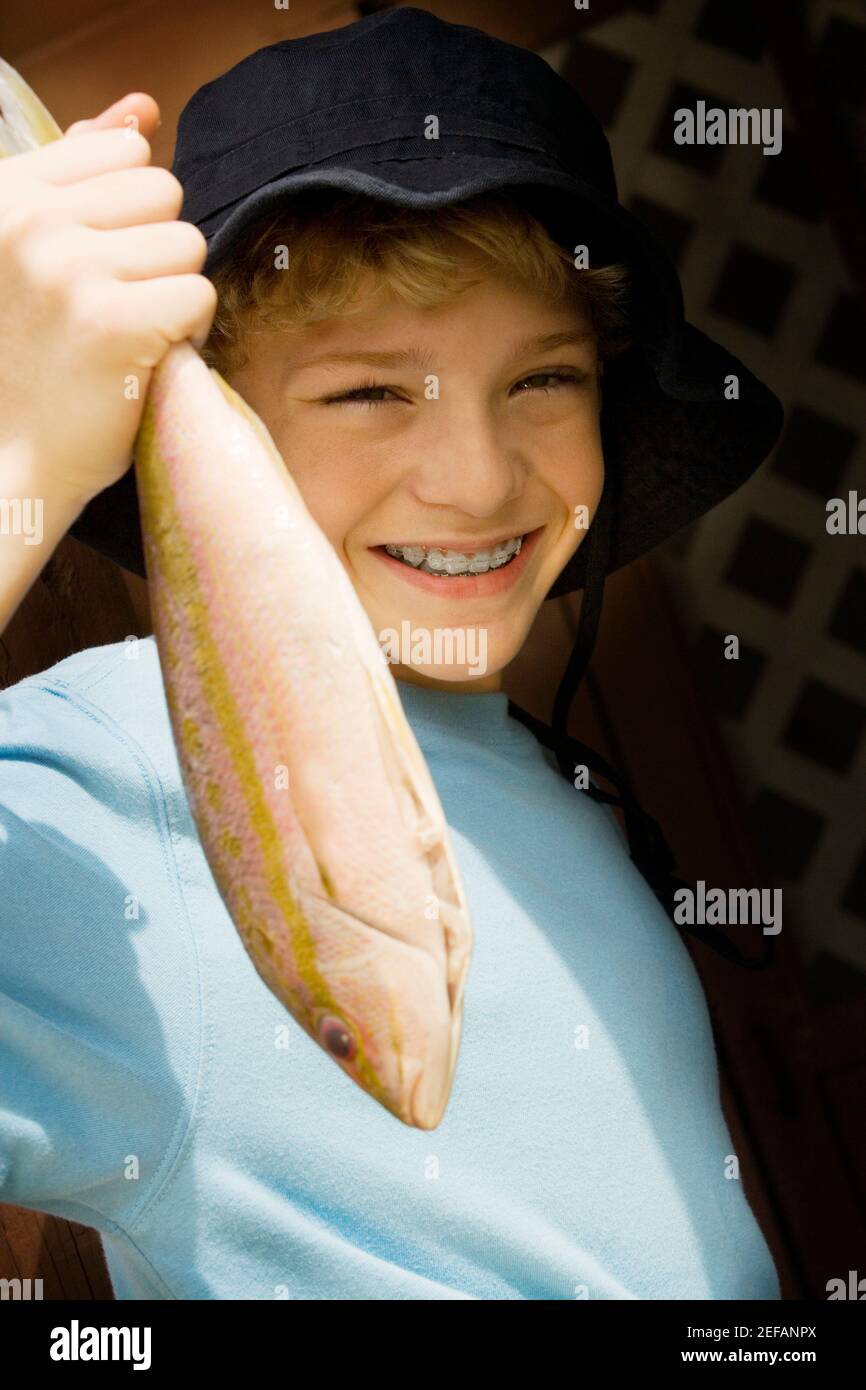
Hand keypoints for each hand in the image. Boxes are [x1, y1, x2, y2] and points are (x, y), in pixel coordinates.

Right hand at [0, 92, 216, 506]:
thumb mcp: (34, 250)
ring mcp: (69, 270)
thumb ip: (82, 172)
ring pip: (187, 242)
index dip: (131, 213)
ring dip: (175, 292)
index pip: (120, 151)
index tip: (100, 264)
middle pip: (163, 192)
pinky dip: (188, 332)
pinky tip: (147, 357)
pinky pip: (198, 295)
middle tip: (118, 304)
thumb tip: (141, 110)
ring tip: (131, 332)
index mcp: (6, 195)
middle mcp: (30, 222)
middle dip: (158, 251)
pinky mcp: (113, 322)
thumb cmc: (30, 357)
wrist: (10, 458)